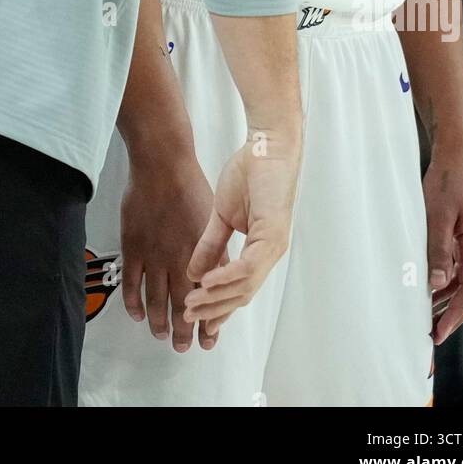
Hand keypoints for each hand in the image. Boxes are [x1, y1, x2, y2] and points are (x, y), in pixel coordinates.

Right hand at [121, 153, 225, 351]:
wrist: (162, 165)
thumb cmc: (190, 185)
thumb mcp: (212, 218)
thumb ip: (215, 249)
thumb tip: (220, 273)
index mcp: (200, 252)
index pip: (206, 296)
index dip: (208, 319)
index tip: (209, 338)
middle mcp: (178, 258)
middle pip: (180, 304)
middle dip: (184, 330)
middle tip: (184, 347)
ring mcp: (153, 254)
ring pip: (155, 299)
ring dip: (159, 322)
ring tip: (161, 335)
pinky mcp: (133, 247)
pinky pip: (132, 282)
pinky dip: (134, 302)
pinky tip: (137, 314)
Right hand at [183, 130, 301, 331]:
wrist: (265, 145)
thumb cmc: (249, 172)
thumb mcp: (222, 214)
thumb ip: (210, 244)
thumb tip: (194, 271)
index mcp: (260, 248)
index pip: (239, 288)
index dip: (218, 306)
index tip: (196, 318)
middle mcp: (270, 252)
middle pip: (241, 294)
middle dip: (213, 310)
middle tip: (188, 318)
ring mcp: (274, 245)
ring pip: (245, 285)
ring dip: (216, 298)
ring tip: (192, 304)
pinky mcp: (273, 234)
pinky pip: (248, 265)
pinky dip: (226, 277)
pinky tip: (207, 281)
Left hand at [425, 141, 462, 343]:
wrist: (456, 154)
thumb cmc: (447, 180)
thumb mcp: (437, 214)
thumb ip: (438, 249)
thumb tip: (436, 284)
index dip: (455, 314)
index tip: (438, 332)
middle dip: (456, 315)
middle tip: (434, 333)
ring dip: (450, 300)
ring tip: (428, 316)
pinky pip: (460, 267)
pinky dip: (447, 282)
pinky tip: (430, 288)